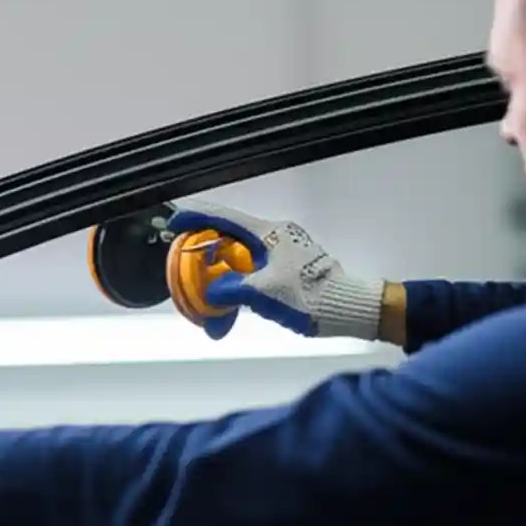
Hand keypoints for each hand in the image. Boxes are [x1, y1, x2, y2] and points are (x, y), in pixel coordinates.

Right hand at [166, 198, 384, 340]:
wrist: (350, 308)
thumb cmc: (311, 295)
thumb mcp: (264, 294)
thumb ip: (231, 290)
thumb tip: (212, 292)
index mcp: (268, 233)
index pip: (224, 218)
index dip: (196, 218)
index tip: (175, 224)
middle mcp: (275, 236)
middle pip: (230, 236)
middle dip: (206, 251)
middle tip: (188, 264)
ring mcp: (284, 252)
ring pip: (242, 256)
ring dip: (223, 273)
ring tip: (209, 292)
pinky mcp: (290, 267)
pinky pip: (255, 270)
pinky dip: (239, 283)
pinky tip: (233, 303)